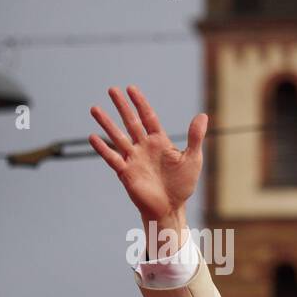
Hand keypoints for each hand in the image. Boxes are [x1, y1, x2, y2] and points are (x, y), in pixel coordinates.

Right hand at [89, 85, 205, 225]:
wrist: (171, 207)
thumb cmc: (182, 184)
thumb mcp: (192, 158)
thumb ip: (195, 137)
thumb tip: (203, 115)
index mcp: (159, 142)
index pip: (148, 117)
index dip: (140, 103)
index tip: (131, 88)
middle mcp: (144, 147)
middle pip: (130, 122)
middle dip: (122, 106)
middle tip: (111, 89)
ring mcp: (133, 159)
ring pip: (117, 137)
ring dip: (106, 123)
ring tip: (94, 108)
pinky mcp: (126, 172)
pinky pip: (112, 158)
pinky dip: (102, 148)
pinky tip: (93, 137)